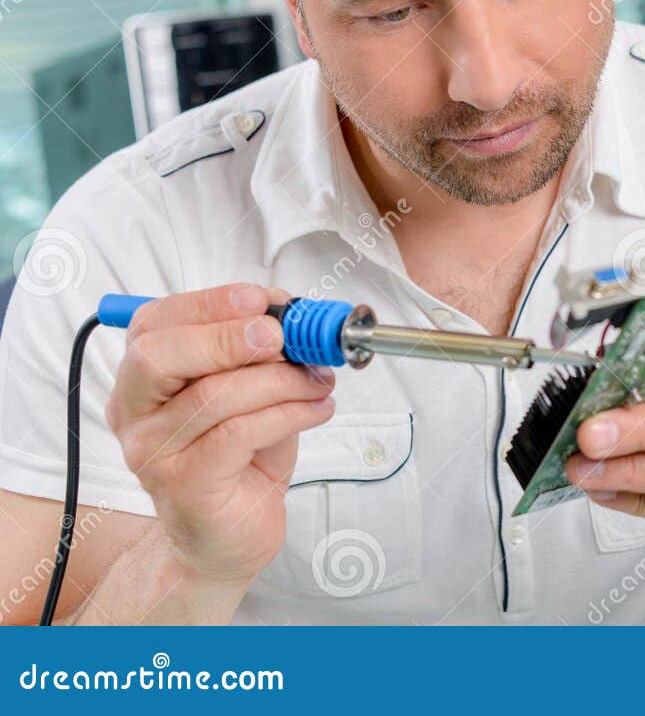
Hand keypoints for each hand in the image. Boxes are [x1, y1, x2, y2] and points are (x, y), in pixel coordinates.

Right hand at [104, 283, 336, 590]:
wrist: (229, 536)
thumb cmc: (241, 458)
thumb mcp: (252, 391)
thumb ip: (261, 353)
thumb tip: (296, 315)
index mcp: (144, 378)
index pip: (156, 323)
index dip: (210, 303)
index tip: (263, 299)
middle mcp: (135, 413)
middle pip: (160, 356)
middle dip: (228, 336)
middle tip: (282, 337)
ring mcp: (154, 453)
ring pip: (213, 395)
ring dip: (280, 379)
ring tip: (318, 381)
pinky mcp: (185, 486)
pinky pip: (238, 434)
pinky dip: (289, 413)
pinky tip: (318, 409)